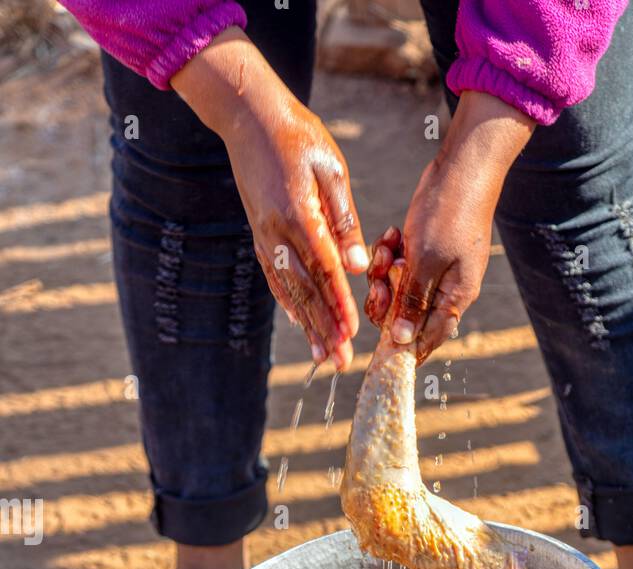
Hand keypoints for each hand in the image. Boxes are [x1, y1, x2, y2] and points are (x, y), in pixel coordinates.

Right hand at [172, 29, 367, 368]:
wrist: (249, 116)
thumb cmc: (298, 135)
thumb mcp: (331, 169)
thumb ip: (345, 221)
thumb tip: (357, 268)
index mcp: (300, 216)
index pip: (325, 271)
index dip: (338, 306)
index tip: (351, 334)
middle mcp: (278, 233)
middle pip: (305, 291)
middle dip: (324, 329)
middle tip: (339, 362)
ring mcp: (265, 236)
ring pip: (288, 290)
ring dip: (307, 325)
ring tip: (320, 355)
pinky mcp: (260, 233)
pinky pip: (274, 276)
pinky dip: (287, 301)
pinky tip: (298, 322)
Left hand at [366, 92, 533, 363]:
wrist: (463, 167)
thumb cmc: (449, 213)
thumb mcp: (425, 261)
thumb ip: (412, 303)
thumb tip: (402, 341)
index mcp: (455, 299)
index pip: (427, 340)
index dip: (403, 348)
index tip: (380, 351)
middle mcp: (448, 289)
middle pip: (407, 316)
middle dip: (387, 301)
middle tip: (379, 282)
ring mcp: (437, 268)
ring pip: (400, 288)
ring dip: (386, 272)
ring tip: (388, 250)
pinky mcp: (427, 249)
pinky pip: (401, 264)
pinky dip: (392, 253)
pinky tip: (393, 234)